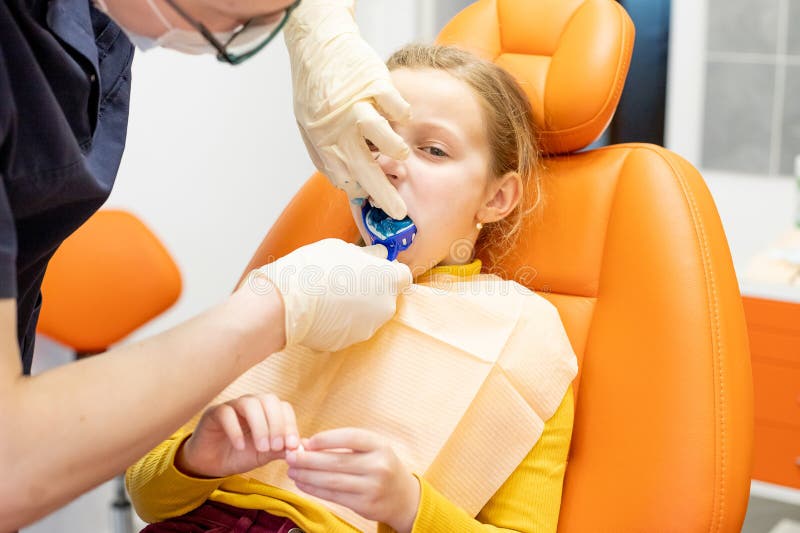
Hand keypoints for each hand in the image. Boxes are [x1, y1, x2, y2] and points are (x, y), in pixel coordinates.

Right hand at [176, 393, 298, 478]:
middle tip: (275, 447)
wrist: (212, 464)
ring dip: (260, 426)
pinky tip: (240, 446)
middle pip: (269, 400)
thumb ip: (281, 450)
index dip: (290, 425)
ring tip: (261, 448)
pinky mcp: (214, 412)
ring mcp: (233, 405)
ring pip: (250, 404)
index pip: (283, 408)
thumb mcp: (264, 455)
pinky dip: (236, 430)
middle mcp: (252, 403)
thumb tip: (300, 448)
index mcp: (267, 410)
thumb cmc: (241, 455)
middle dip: (276, 424)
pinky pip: (227, 414)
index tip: (292, 446)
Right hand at [247, 239, 412, 351]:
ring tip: (328, 295)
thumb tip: (379, 255)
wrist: (285, 304)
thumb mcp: (341, 248)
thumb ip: (367, 255)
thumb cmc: (313, 269)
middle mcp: (385, 308)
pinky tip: (320, 311)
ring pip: (367, 314)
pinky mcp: (348, 343)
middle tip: (345, 279)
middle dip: (371, 289)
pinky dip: (339, 322)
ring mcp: (367, 328)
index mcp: (389, 281)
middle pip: (385, 297)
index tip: (374, 267)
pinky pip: (348, 328)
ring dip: (355, 306)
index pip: (403, 276)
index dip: (389, 271)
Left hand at [283, 0, 410, 218]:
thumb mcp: (308, 123)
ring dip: (394, 149)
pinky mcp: (374, 83)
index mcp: (322, 137)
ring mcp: (357, 103)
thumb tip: (343, 182)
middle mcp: (339, 124)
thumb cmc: (314, 86)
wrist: (316, 44)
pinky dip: (403, 114)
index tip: (371, 200)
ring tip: (402, 156)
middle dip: (383, 193)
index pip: (342, 174)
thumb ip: (324, 151)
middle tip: (399, 212)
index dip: (357, 189)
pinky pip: (395, 105)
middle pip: (363, 167)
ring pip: (380, 134)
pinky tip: (403, 117)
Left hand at [285, 428, 420, 532]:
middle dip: (308, 459)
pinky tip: (303, 484)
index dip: (326, 439)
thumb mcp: (371, 449)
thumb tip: (306, 444)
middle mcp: (378, 466)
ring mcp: (372, 487)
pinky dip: (315, 490)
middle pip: (336, 461)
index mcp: (380, 445)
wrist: (403, 497)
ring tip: (292, 471)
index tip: (307, 441)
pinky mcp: (365, 505)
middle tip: (290, 456)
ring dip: (307, 476)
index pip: (350, 437)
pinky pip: (334, 496)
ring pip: (332, 481)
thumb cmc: (381, 466)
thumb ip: (343, 444)